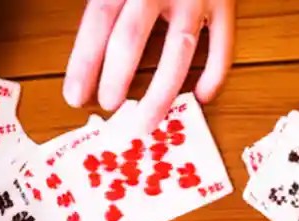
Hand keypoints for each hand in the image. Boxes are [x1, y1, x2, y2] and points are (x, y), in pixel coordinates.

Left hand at [63, 0, 234, 129]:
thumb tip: (84, 39)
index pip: (99, 20)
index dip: (84, 61)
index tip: (74, 96)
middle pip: (133, 36)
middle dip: (117, 77)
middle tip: (108, 109)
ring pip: (179, 50)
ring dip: (161, 92)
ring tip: (146, 122)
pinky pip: (224, 43)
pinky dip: (216, 73)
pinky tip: (202, 96)